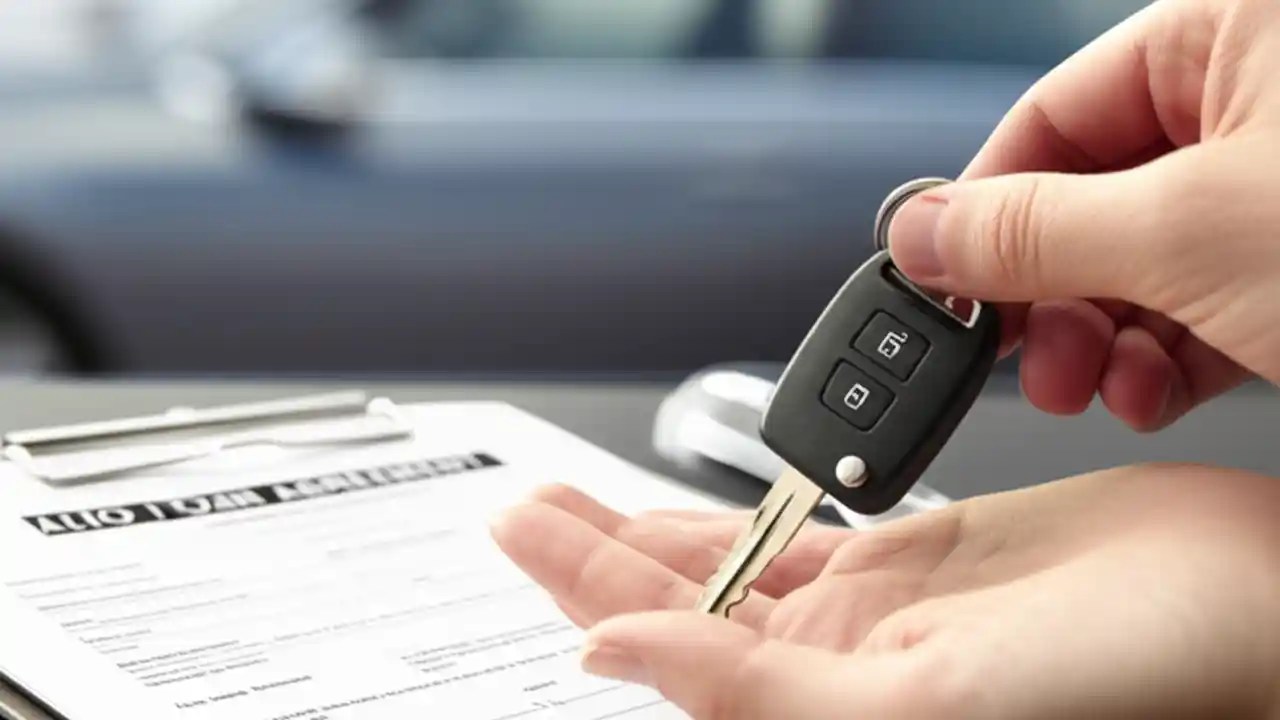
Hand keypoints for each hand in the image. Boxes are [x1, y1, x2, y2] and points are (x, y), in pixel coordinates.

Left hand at [492, 471, 1279, 718]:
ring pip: (727, 560)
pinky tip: (700, 497)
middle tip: (521, 506)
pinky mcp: (917, 555)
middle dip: (592, 550)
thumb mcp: (911, 706)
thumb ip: (755, 688)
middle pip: (675, 599)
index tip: (518, 535)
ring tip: (575, 494)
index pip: (660, 643)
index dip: (578, 588)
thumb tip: (612, 654)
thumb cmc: (1122, 691)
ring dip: (649, 525)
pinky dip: (744, 504)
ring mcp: (871, 607)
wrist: (1236, 608)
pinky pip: (802, 524)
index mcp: (816, 708)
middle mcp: (832, 665)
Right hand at [886, 0, 1279, 430]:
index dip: (984, 210)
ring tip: (1089, 385)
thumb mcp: (1190, 232)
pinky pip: (1201, 304)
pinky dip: (1163, 363)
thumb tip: (920, 235)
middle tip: (1025, 354)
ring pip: (1141, 264)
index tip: (943, 284)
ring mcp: (1279, 189)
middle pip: (1090, 200)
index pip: (1054, 113)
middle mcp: (1259, 98)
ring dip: (1099, 345)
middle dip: (1050, 299)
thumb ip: (1032, 234)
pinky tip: (1148, 394)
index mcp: (1232, 30)